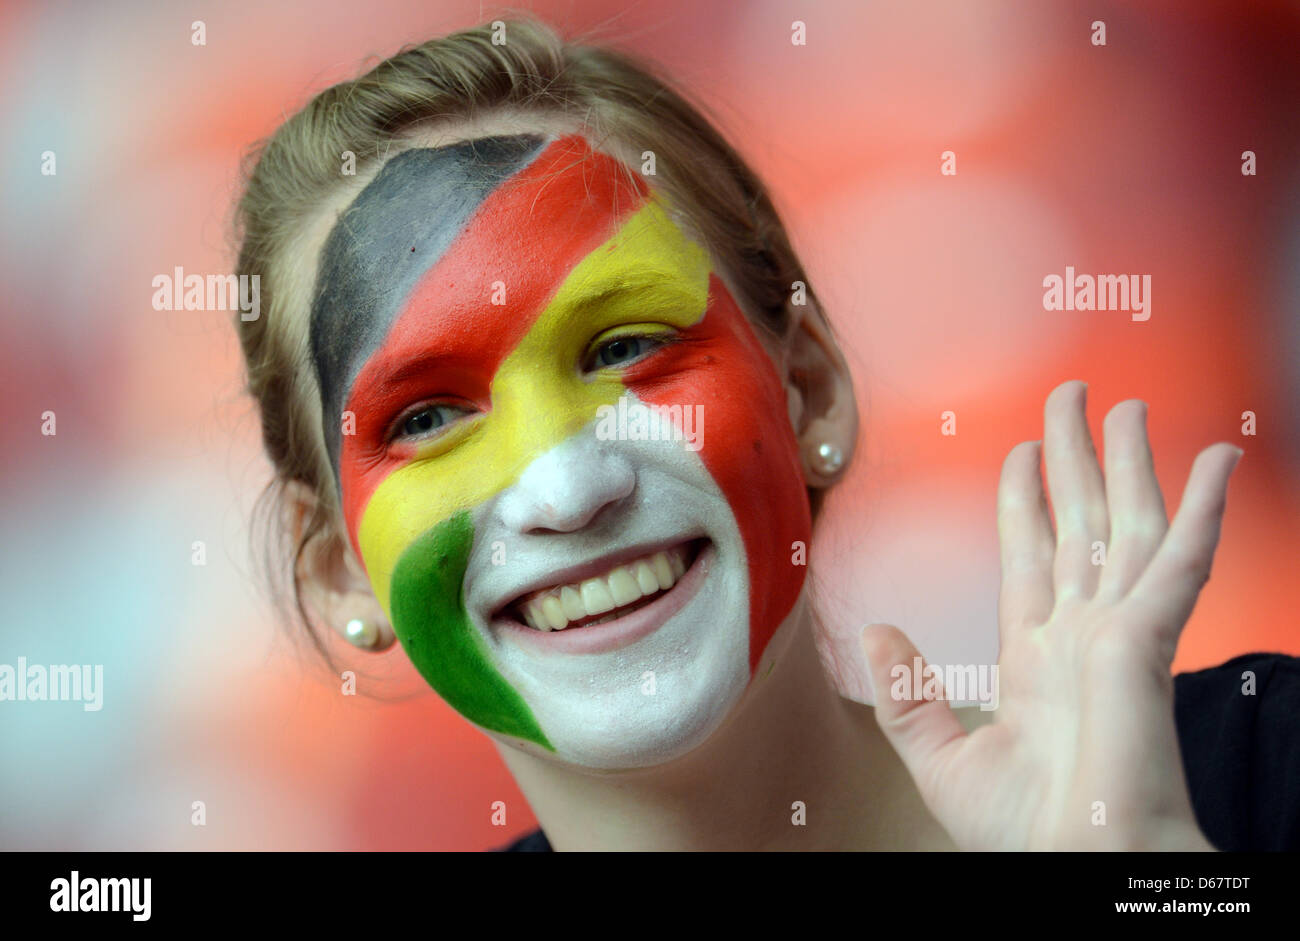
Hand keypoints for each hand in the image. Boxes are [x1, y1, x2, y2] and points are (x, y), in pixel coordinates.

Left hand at [862, 381, 1239, 849]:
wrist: (1074, 866)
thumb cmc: (1025, 832)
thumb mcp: (942, 759)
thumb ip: (910, 696)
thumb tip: (878, 631)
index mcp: (1037, 658)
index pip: (1033, 554)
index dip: (1028, 497)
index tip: (1023, 449)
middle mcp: (1082, 635)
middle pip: (1081, 524)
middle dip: (1077, 459)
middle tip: (1074, 397)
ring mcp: (1119, 632)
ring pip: (1127, 525)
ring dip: (1130, 463)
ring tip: (1130, 406)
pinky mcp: (1147, 640)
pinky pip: (1180, 561)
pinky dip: (1201, 508)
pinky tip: (1213, 460)